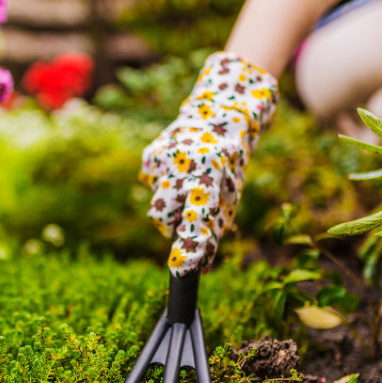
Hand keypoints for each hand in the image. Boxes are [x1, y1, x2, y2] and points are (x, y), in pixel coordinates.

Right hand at [139, 52, 277, 276]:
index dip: (190, 244)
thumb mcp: (231, 196)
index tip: (182, 269)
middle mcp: (184, 164)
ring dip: (168, 207)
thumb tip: (202, 268)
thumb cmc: (228, 165)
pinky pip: (151, 186)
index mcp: (212, 174)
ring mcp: (163, 158)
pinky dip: (162, 185)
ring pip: (156, 205)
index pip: (197, 216)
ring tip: (186, 187)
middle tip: (189, 212)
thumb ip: (215, 230)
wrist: (219, 113)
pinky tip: (178, 170)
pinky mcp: (150, 155)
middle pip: (162, 217)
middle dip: (172, 225)